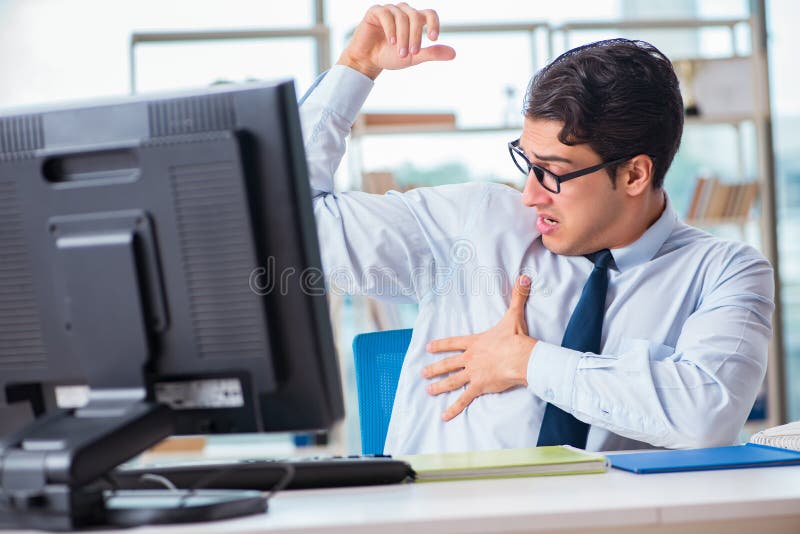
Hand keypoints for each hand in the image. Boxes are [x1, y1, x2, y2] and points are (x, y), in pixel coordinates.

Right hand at [337, 3, 455, 79]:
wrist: (367, 61)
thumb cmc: (390, 57)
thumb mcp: (414, 57)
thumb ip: (432, 53)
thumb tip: (454, 54)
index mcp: (415, 20)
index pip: (430, 14)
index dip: (433, 23)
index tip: (433, 38)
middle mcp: (404, 12)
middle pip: (416, 16)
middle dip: (415, 36)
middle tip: (412, 53)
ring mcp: (389, 10)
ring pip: (402, 17)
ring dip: (403, 37)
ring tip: (400, 52)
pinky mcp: (375, 12)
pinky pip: (386, 15)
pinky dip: (391, 29)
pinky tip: (391, 42)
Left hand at [422, 275, 536, 420]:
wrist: (522, 357)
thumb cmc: (517, 337)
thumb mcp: (514, 315)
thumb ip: (517, 296)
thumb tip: (523, 276)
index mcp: (475, 342)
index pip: (453, 343)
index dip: (440, 345)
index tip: (429, 347)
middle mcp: (470, 358)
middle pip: (448, 364)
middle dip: (434, 368)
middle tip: (422, 373)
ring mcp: (473, 373)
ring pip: (451, 381)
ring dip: (439, 386)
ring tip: (428, 391)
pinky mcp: (479, 386)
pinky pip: (464, 399)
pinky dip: (454, 408)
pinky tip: (444, 416)